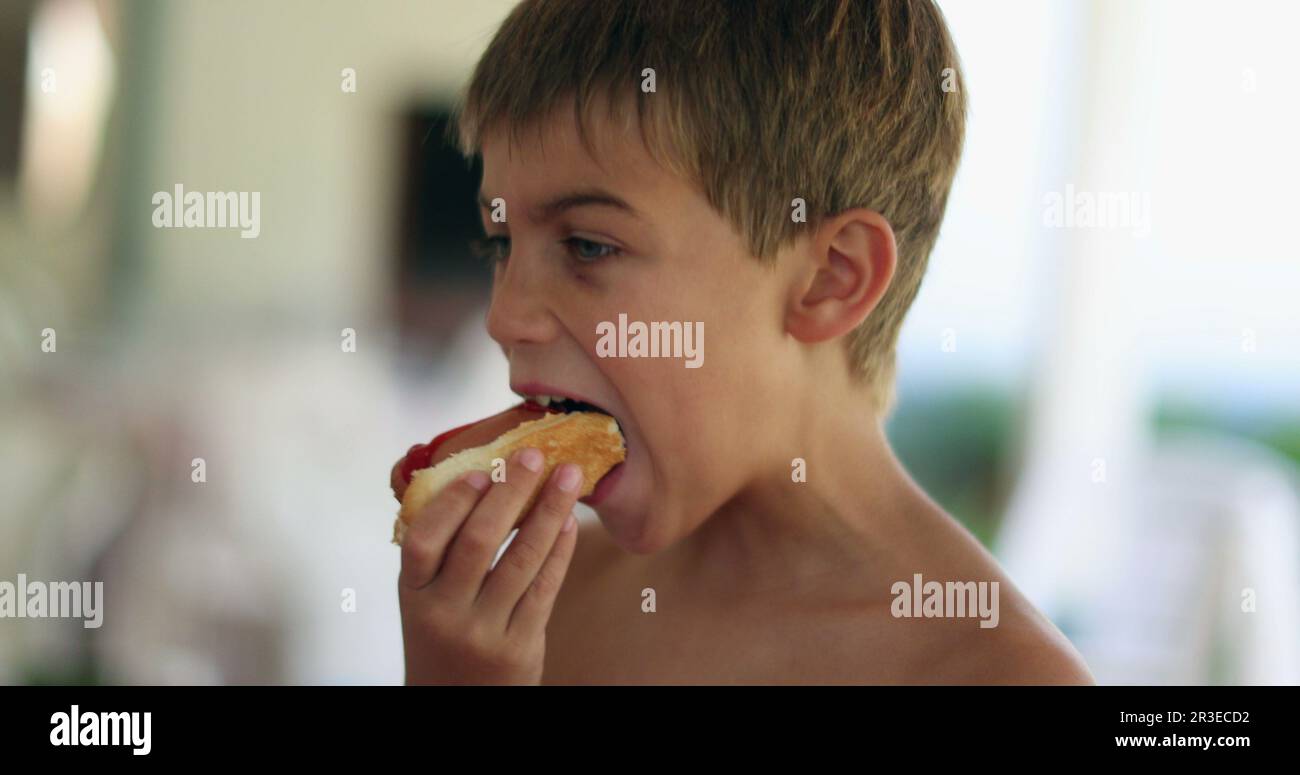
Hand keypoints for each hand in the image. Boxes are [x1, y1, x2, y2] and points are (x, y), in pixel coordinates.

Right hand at [397, 447, 581, 684]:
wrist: (455, 707)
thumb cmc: (442, 637)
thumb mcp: (424, 600)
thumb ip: (440, 553)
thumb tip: (477, 479)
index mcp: (412, 594)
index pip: (423, 540)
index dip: (453, 502)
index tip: (482, 470)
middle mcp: (443, 613)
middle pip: (478, 542)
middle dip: (510, 492)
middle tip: (533, 455)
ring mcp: (483, 631)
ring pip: (520, 560)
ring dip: (548, 512)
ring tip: (568, 477)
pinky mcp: (520, 646)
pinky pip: (545, 588)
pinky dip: (559, 550)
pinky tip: (569, 522)